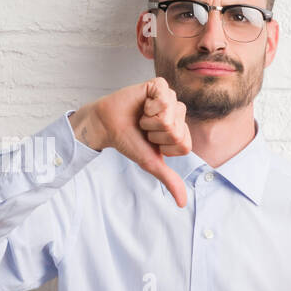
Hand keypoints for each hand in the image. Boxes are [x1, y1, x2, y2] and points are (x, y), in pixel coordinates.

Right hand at [68, 77, 192, 206]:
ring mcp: (170, 98)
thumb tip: (183, 204)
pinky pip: (164, 98)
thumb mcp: (151, 163)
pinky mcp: (159, 86)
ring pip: (170, 116)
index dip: (164, 147)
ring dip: (150, 121)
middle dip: (155, 134)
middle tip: (144, 128)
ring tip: (142, 117)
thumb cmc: (129, 141)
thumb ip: (169, 180)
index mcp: (180, 130)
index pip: (184, 145)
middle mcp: (178, 113)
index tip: (151, 141)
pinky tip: (142, 105)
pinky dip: (149, 106)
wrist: (107, 125)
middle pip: (177, 131)